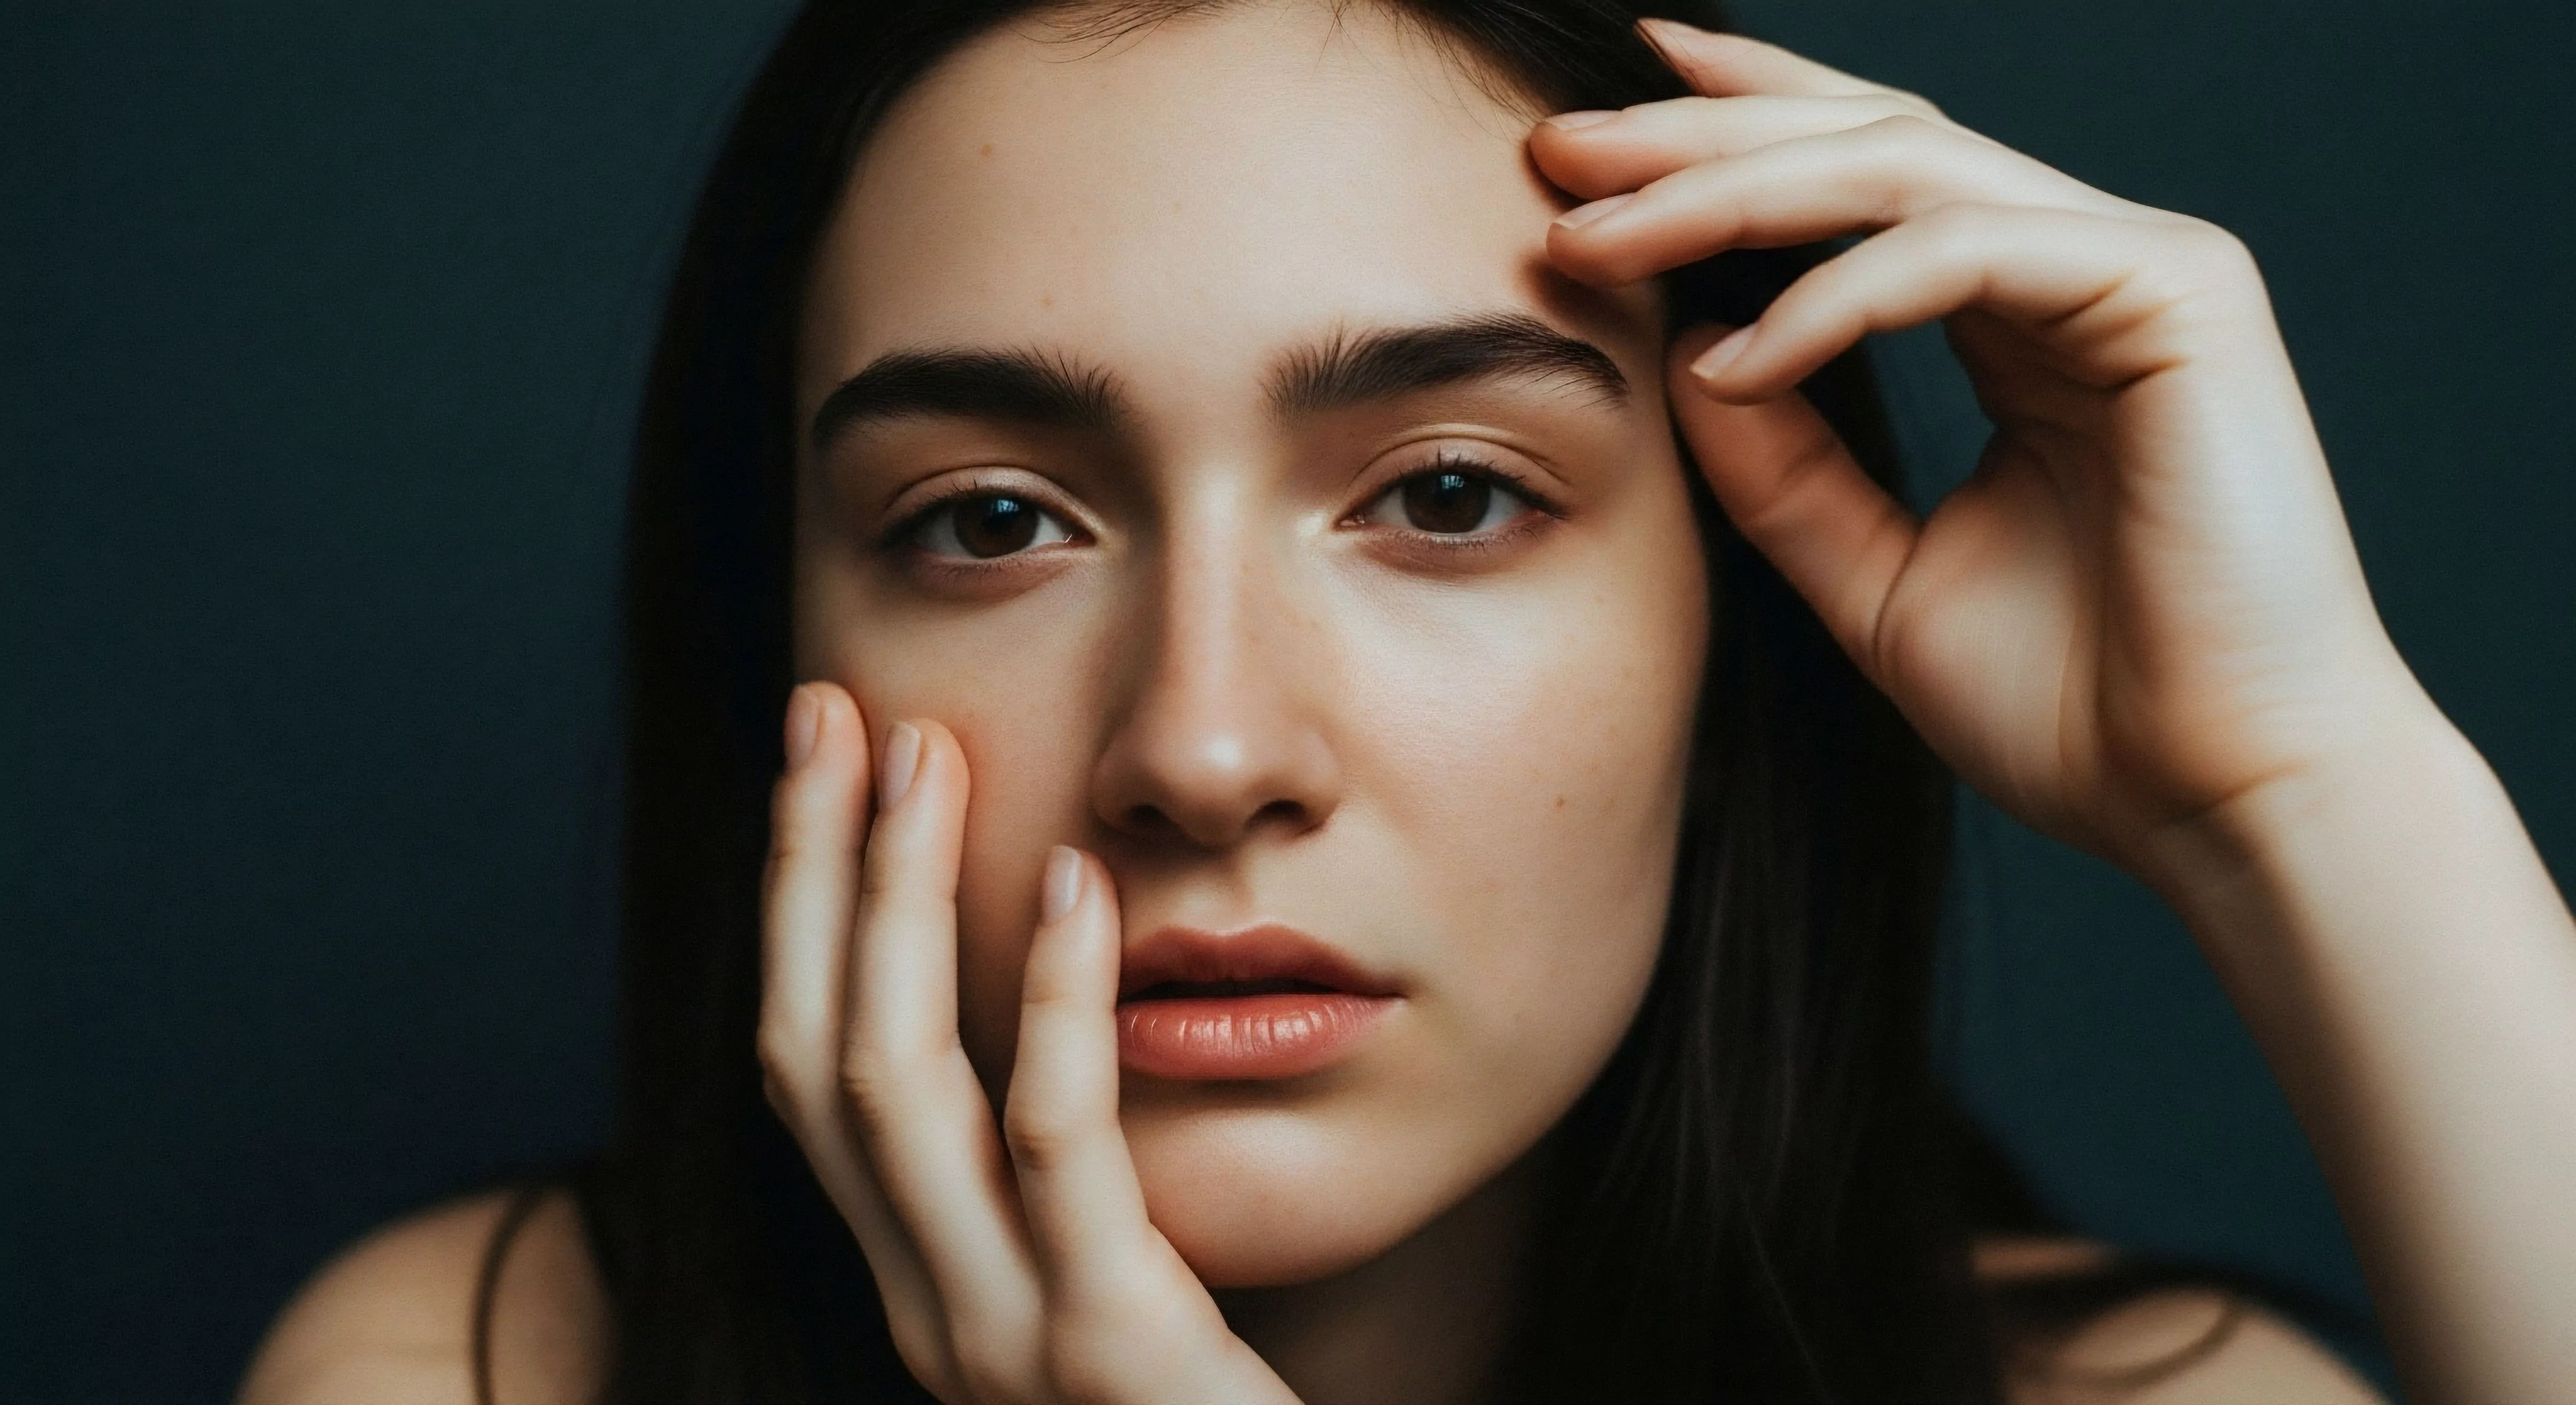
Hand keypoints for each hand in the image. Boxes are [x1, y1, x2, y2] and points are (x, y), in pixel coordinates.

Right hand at [758, 683, 1300, 1403]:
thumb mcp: (1118, 1279)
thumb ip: (1066, 1179)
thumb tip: (1059, 999)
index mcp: (925, 1283)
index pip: (812, 1073)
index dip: (796, 913)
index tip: (824, 765)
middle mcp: (928, 1310)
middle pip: (814, 1059)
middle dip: (809, 877)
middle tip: (830, 714)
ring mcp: (1000, 1339)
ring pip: (893, 1088)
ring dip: (896, 906)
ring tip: (925, 756)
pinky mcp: (1109, 1351)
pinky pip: (1055, 1148)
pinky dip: (1056, 1004)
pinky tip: (1079, 883)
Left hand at [1534, 20, 2441, 875]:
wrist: (2212, 801)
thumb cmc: (2073, 710)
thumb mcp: (1871, 576)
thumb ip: (1780, 466)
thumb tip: (1683, 351)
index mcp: (2019, 316)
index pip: (1859, 182)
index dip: (1726, 137)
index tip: (1587, 146)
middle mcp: (2078, 266)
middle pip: (1868, 142)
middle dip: (1701, 138)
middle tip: (1560, 147)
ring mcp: (2138, 266)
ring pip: (1904, 169)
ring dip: (1734, 190)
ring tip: (1597, 234)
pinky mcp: (2179, 291)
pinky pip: (1964, 253)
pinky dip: (1836, 297)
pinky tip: (1736, 352)